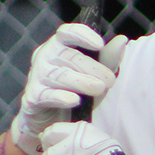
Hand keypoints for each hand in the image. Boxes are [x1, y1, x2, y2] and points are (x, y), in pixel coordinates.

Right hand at [11, 24, 127, 154]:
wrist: (53, 122)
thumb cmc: (76, 92)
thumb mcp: (96, 76)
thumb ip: (108, 59)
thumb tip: (122, 40)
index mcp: (58, 46)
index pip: (67, 32)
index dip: (82, 35)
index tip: (100, 44)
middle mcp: (44, 57)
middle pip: (68, 56)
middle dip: (92, 67)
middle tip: (110, 81)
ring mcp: (36, 77)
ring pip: (59, 75)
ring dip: (82, 82)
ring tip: (100, 88)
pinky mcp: (32, 97)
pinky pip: (47, 95)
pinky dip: (61, 97)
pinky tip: (75, 100)